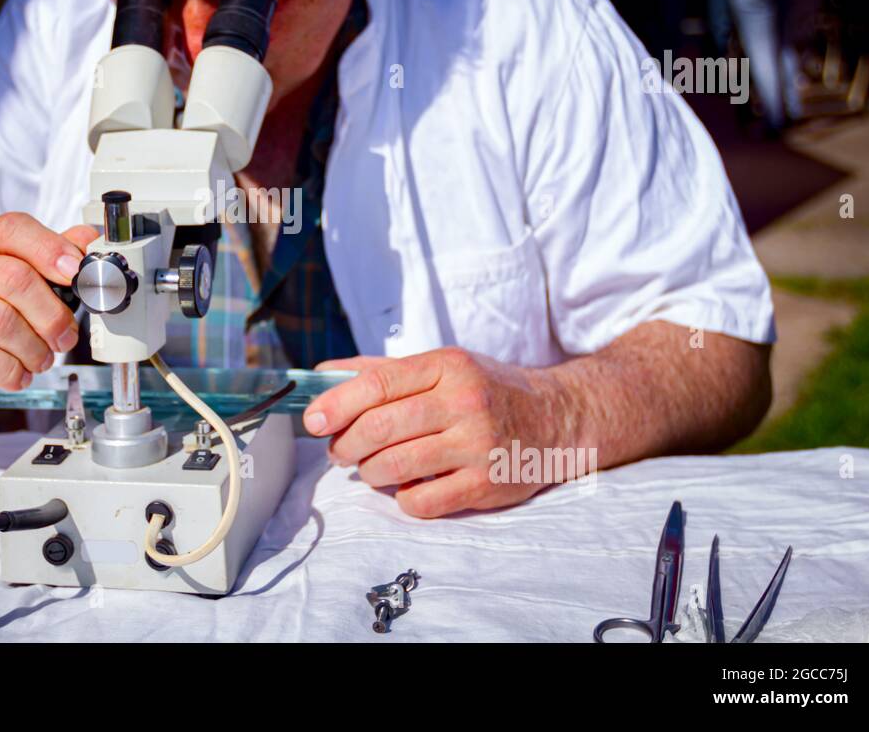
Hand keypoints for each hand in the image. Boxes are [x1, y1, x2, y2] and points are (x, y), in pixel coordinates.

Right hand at [0, 213, 97, 409]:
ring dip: (34, 348)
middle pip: (14, 278)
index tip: (75, 273)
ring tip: (41, 358)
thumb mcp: (11, 277)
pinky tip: (19, 373)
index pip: (12, 230)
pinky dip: (13, 371)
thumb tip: (87, 240)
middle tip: (64, 336)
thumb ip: (48, 258)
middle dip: (51, 314)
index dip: (50, 248)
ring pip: (0, 321)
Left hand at [305, 348, 573, 516]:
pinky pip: (422, 501)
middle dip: (344, 445)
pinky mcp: (487, 485)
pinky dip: (402, 498)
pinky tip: (408, 486)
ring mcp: (477, 445)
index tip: (312, 419)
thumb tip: (321, 372)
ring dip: (368, 472)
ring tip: (369, 468)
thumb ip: (383, 370)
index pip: (377, 383)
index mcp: (447, 367)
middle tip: (338, 451)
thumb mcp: (443, 367)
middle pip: (379, 427)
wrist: (556, 419)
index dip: (336, 404)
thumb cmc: (486, 391)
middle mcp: (463, 402)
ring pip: (394, 466)